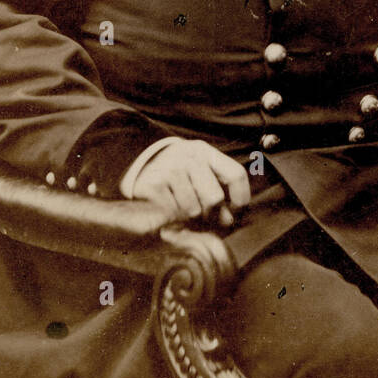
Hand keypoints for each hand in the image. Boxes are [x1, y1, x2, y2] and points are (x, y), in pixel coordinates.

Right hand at [132, 139, 250, 225]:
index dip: (241, 200)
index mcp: (204, 152)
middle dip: (212, 216)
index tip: (236, 214)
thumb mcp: (198, 171)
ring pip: (193, 210)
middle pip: (214, 198)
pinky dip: (173, 220)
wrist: (136, 166)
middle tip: (203, 219)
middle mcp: (188, 157)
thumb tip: (228, 224)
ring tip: (181, 212)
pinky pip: (174, 215)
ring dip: (189, 219)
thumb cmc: (176, 174)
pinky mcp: (153, 185)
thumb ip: (218, 191)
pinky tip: (168, 212)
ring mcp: (169, 169)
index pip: (236, 174)